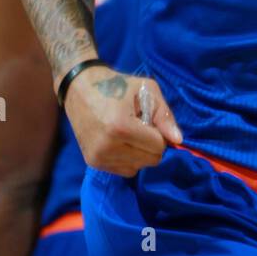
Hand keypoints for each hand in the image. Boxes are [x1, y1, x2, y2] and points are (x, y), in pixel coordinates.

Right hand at [62, 64, 181, 176]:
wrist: (78, 88)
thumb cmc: (115, 85)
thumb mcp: (146, 89)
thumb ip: (164, 115)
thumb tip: (178, 141)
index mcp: (120, 127)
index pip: (158, 146)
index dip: (160, 134)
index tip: (150, 121)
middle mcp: (107, 147)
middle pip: (150, 160)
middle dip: (152, 144)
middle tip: (140, 126)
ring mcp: (98, 157)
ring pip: (138, 167)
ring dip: (140, 152)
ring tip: (128, 133)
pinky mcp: (92, 162)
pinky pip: (125, 171)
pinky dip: (129, 159)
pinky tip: (121, 142)